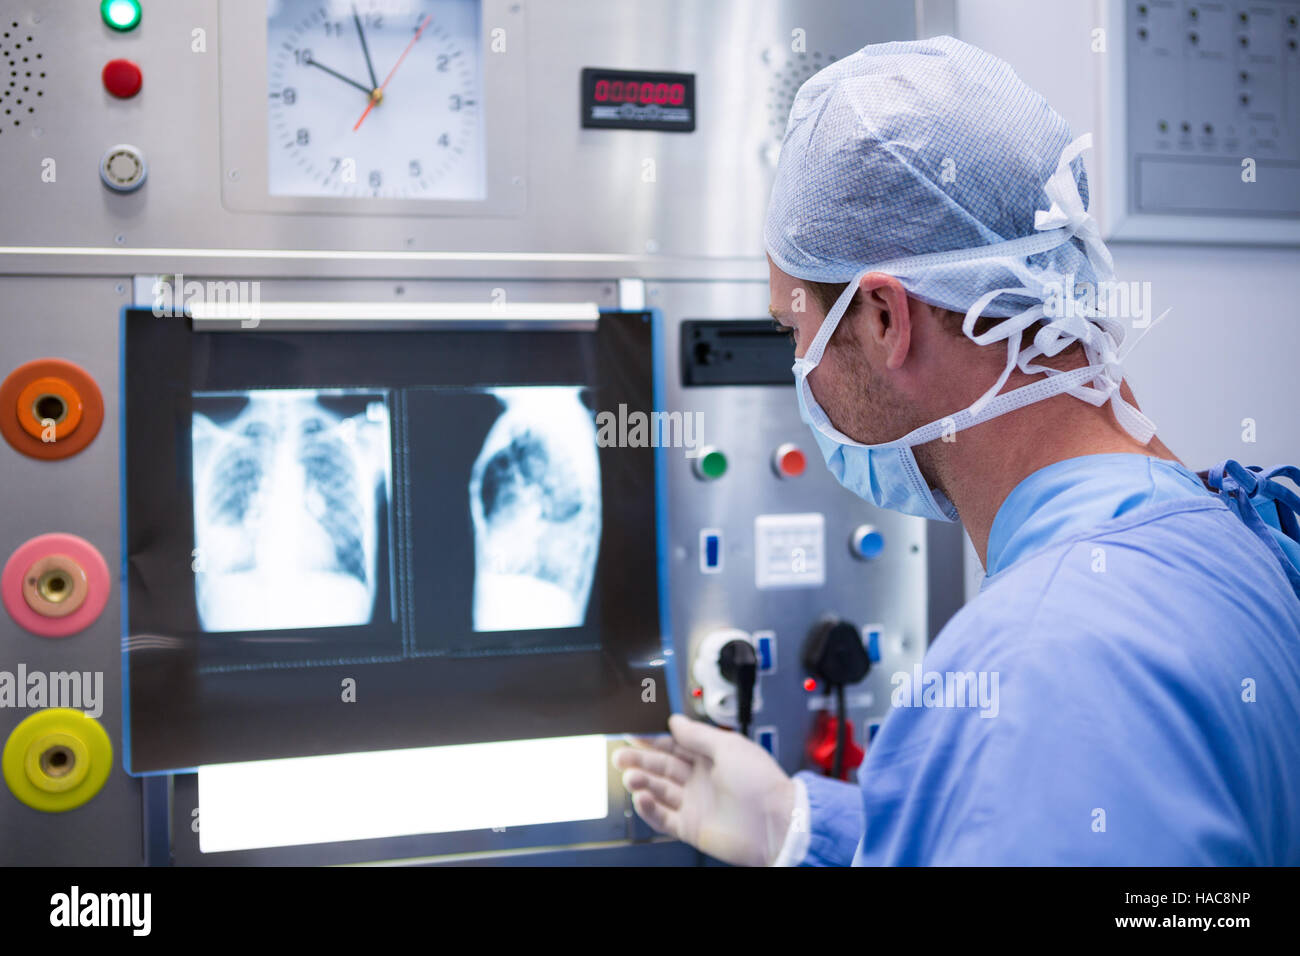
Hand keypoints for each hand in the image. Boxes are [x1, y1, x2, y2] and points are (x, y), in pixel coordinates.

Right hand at [613, 714, 796, 865]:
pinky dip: (649, 809)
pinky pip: (663, 817)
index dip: (653, 739)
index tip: (633, 733)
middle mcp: (701, 780)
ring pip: (659, 790)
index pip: (675, 745)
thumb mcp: (728, 746)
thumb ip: (698, 735)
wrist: (776, 824)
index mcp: (712, 757)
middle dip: (640, 759)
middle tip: (620, 754)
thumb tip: (675, 720)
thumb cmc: (761, 783)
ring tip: (629, 776)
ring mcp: (695, 804)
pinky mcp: (691, 827)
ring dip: (642, 782)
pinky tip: (642, 797)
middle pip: (662, 767)